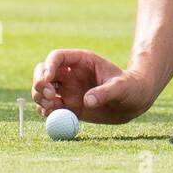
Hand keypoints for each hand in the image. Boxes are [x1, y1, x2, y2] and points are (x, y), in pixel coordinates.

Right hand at [31, 48, 154, 124]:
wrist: (133, 103)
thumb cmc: (130, 88)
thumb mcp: (122, 87)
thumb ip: (105, 92)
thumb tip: (87, 101)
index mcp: (82, 61)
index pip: (57, 57)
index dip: (48, 67)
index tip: (47, 80)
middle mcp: (71, 74)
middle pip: (43, 72)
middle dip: (39, 82)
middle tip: (47, 95)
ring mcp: (68, 90)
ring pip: (42, 90)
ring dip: (39, 98)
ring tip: (51, 106)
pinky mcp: (68, 106)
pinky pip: (49, 107)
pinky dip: (46, 111)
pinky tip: (54, 115)